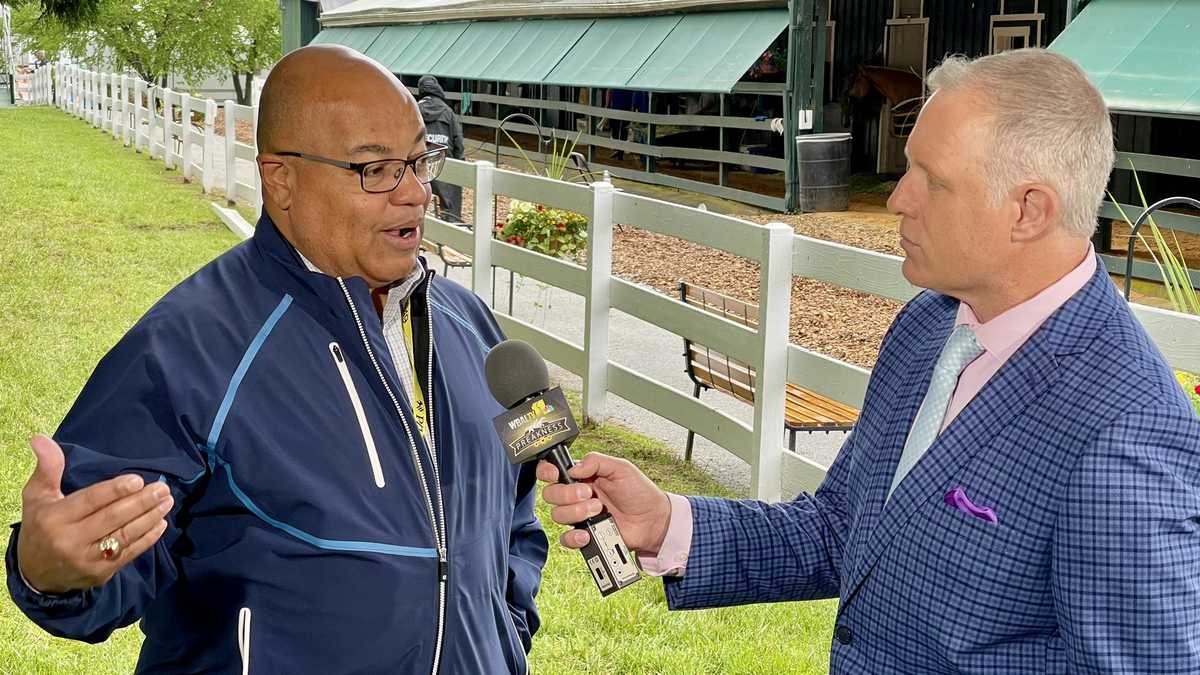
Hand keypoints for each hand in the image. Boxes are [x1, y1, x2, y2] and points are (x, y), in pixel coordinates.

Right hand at [16, 435, 172, 593]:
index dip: (115, 491)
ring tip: (167, 501)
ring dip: (150, 518)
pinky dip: (147, 539)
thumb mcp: (37, 497)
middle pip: (112, 519)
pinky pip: (129, 554)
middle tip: (162, 488)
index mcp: (54, 519)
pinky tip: (161, 523)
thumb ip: (47, 469)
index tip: (138, 480)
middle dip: (140, 502)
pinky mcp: (100, 574)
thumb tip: (42, 439)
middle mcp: (70, 541)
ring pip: (124, 536)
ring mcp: (86, 560)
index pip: (90, 502)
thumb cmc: (40, 526)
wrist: (36, 575)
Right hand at [537, 452, 671, 553]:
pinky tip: (587, 533)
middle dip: (567, 494)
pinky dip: (574, 537)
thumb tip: (573, 469)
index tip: (556, 475)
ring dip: (576, 512)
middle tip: (590, 494)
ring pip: (557, 515)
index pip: (552, 471)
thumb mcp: (621, 468)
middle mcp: (576, 496)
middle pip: (550, 494)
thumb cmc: (639, 492)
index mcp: (582, 476)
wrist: (653, 520)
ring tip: (599, 510)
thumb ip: (596, 461)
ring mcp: (579, 516)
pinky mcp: (584, 535)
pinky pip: (565, 539)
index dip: (547, 472)